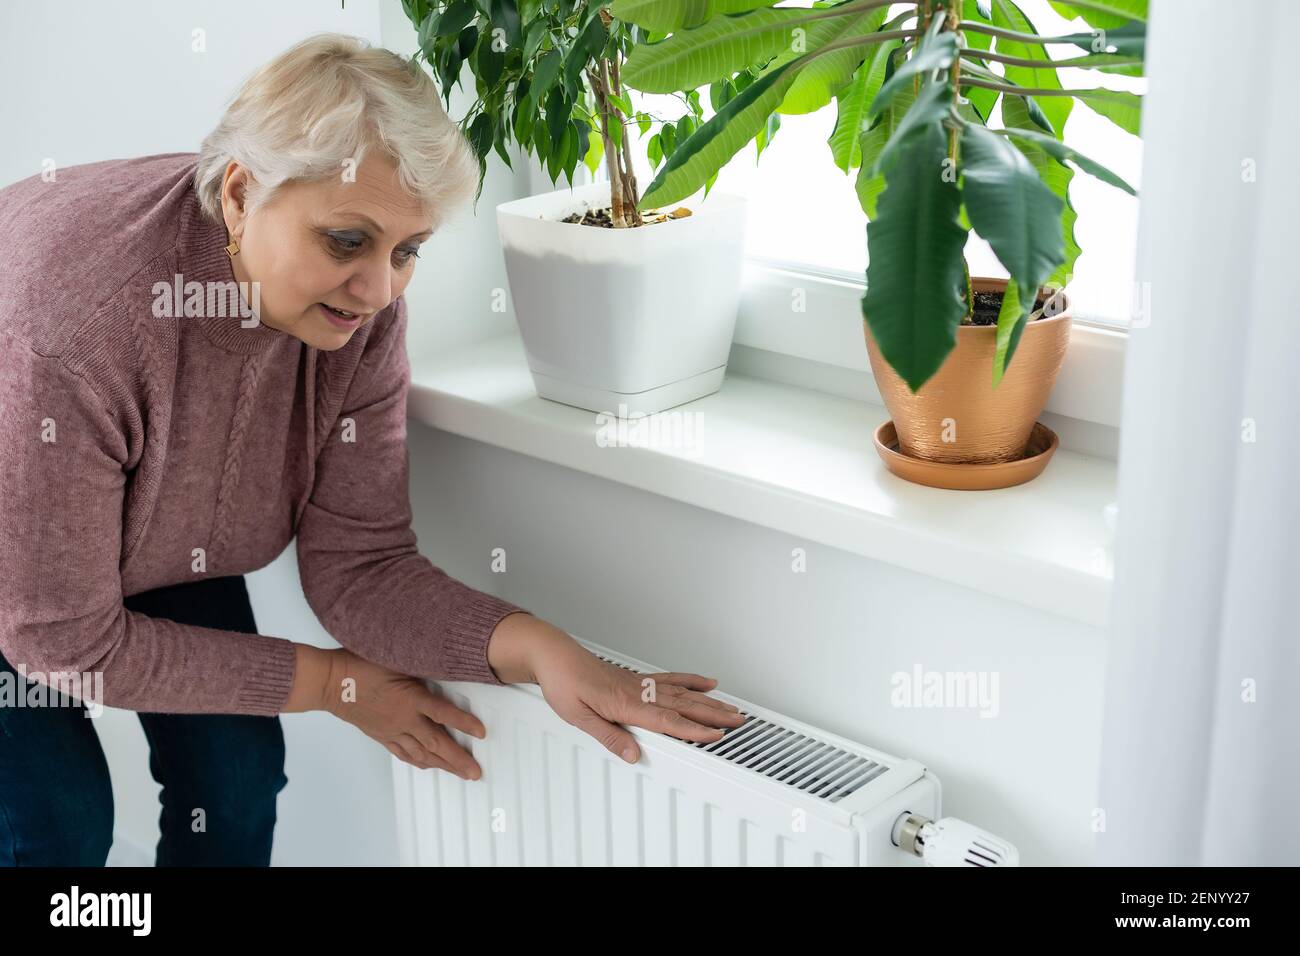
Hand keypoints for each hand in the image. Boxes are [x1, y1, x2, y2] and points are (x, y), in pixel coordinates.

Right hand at [321, 648, 485, 779]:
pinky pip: (404, 754)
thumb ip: (420, 664)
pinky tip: (429, 766)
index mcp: (410, 698)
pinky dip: (419, 761)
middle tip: (475, 772)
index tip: (481, 733)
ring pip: (422, 753)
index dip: (464, 724)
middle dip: (459, 759)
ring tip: (460, 774)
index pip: (444, 714)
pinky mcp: (381, 735)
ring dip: (443, 765)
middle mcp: (404, 719)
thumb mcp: (395, 657)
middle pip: (437, 743)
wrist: (331, 682)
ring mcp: (392, 730)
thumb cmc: (359, 664)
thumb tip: (442, 660)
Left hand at [495, 617, 747, 763]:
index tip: (715, 736)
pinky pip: (671, 679)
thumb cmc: (562, 682)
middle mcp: (638, 691)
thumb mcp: (577, 716)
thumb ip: (608, 736)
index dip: (693, 730)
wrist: (554, 655)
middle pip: (683, 705)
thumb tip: (632, 755)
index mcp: (625, 703)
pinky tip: (706, 683)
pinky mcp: (637, 678)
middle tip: (738, 722)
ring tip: (731, 708)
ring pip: (683, 692)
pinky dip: (691, 681)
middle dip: (713, 715)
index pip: (667, 720)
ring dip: (709, 701)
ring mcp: (641, 683)